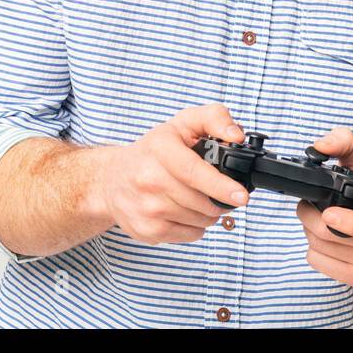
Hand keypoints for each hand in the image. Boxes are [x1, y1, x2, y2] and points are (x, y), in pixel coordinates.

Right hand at [100, 103, 249, 245]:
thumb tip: (237, 135)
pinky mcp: (147, 230)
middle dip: (220, 200)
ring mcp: (146, 208)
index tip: (241, 195)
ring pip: (199, 220)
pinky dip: (197, 226)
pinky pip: (190, 235)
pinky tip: (187, 211)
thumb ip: (214, 118)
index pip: (193, 171)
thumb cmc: (153, 150)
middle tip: (224, 193)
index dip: (221, 185)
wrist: (111, 179)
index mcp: (159, 148)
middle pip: (201, 201)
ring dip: (210, 213)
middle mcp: (148, 178)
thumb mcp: (183, 123)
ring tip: (201, 199)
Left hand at [295, 127, 352, 292]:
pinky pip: (320, 264)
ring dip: (308, 229)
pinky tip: (321, 236)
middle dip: (310, 214)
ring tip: (316, 216)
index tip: (329, 213)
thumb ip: (345, 144)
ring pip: (321, 248)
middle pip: (333, 235)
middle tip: (308, 202)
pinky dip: (312, 248)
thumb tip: (320, 145)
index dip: (350, 223)